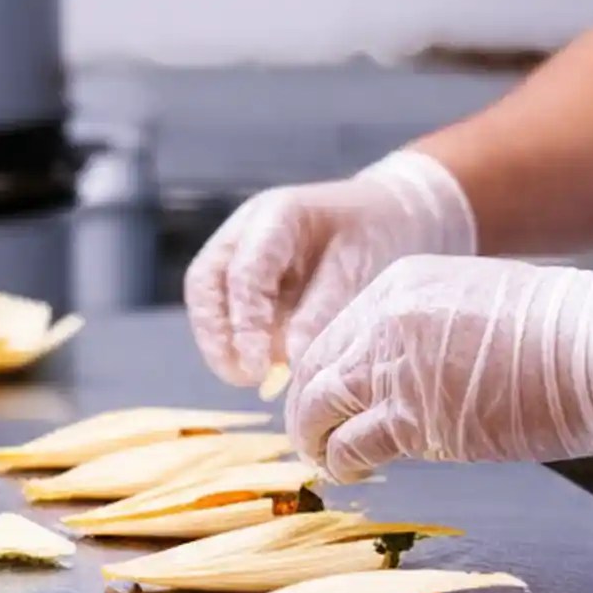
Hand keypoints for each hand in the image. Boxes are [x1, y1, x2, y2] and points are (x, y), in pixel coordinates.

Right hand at [184, 151, 475, 386]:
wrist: (388, 214)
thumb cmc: (376, 235)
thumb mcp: (357, 268)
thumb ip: (320, 312)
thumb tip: (290, 361)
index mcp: (274, 216)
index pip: (243, 273)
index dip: (245, 325)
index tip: (257, 369)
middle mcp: (244, 232)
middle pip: (204, 284)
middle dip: (216, 336)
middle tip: (241, 377)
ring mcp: (238, 252)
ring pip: (209, 300)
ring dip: (221, 342)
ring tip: (250, 378)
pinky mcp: (244, 278)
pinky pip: (227, 311)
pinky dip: (237, 340)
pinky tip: (259, 366)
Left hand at [286, 255, 592, 482]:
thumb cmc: (563, 333)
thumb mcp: (475, 303)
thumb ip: (425, 330)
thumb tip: (401, 368)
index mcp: (400, 286)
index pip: (333, 333)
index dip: (321, 373)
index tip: (324, 399)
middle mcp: (386, 319)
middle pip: (315, 368)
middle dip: (305, 408)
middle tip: (311, 437)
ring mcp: (397, 367)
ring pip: (319, 405)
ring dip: (314, 439)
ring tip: (324, 459)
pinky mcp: (416, 417)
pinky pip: (352, 443)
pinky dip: (341, 462)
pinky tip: (351, 472)